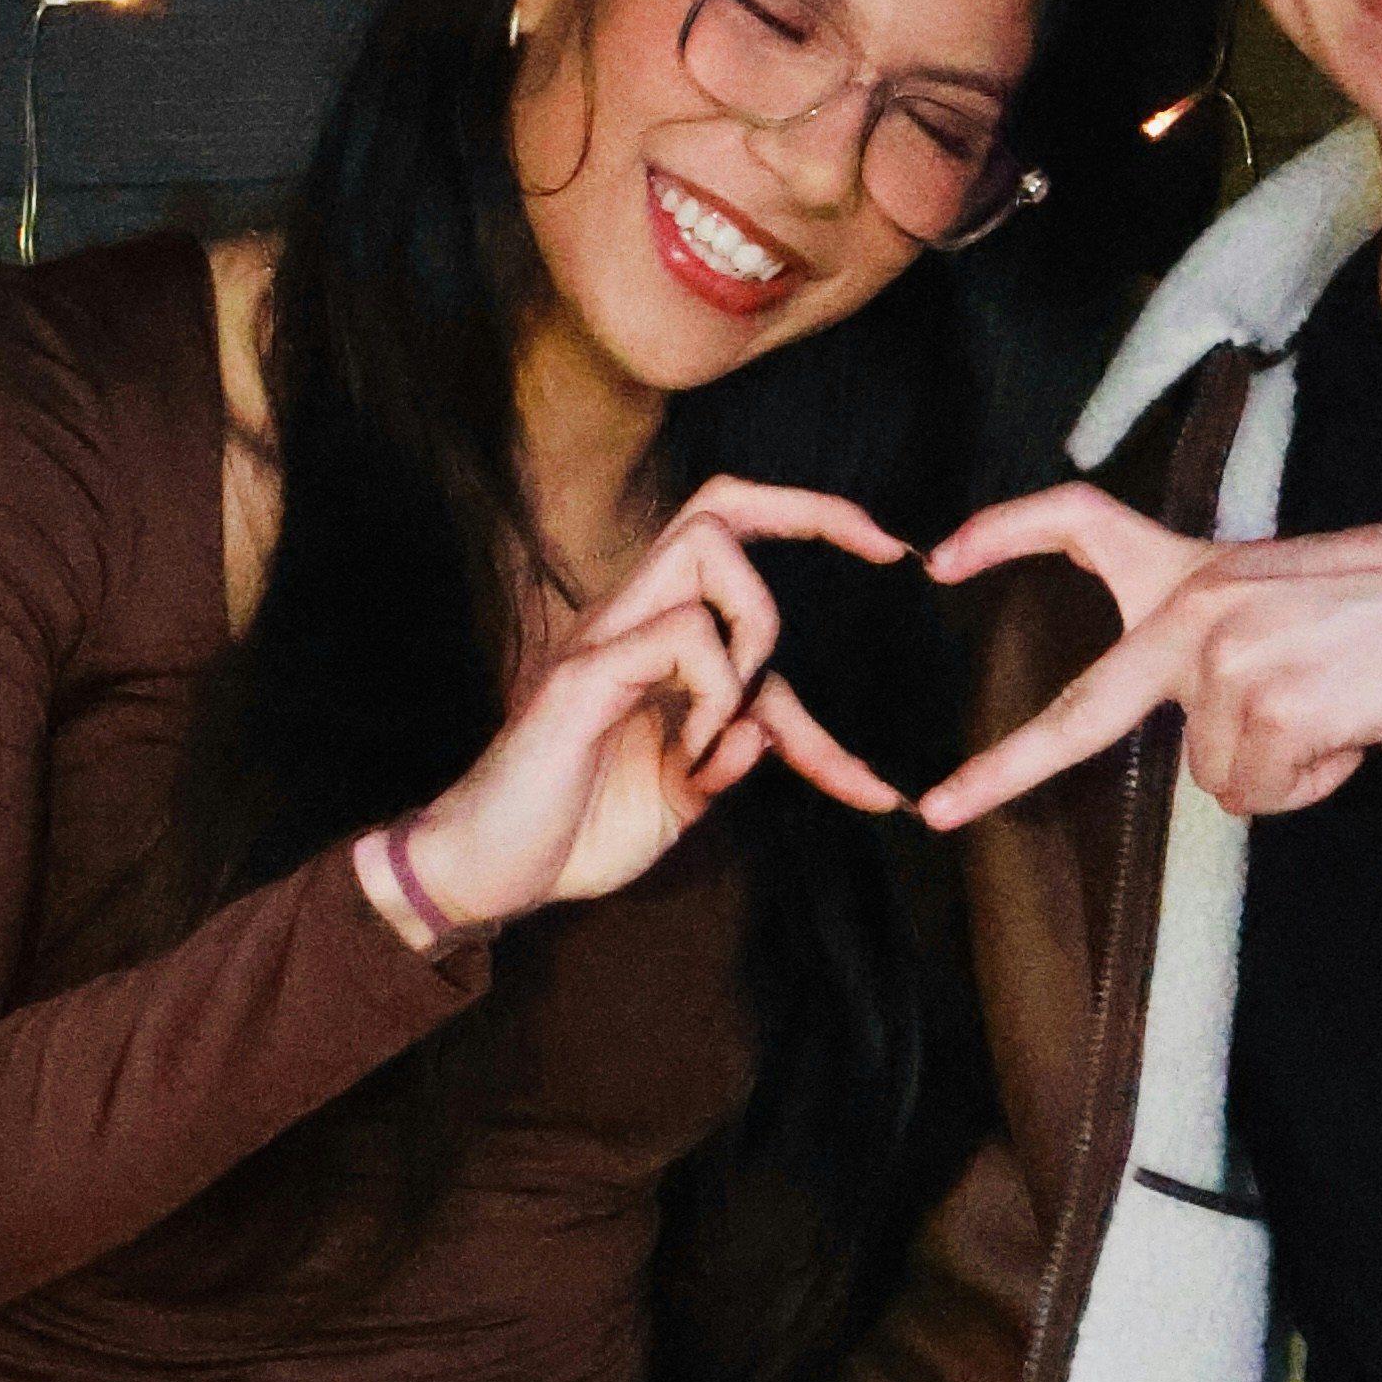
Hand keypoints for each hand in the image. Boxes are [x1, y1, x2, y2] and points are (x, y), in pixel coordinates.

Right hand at [367, 477, 914, 938]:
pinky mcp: (581, 679)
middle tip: (880, 555)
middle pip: (717, 506)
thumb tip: (772, 729)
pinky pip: (677, 638)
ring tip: (730, 725)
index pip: (732, 543)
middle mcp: (626, 619)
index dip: (815, 524)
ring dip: (754, 634)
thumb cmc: (574, 831)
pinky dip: (715, 696)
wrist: (487, 875)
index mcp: (652, 638)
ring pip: (706, 552)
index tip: (894, 548)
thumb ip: (729, 758)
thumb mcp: (681, 798)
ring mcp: (601, 641)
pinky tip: (694, 759)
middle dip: (810, 512)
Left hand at [914, 483, 1381, 828]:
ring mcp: (1228, 661)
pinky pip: (1260, 792)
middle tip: (939, 808)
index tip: (940, 556)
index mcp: (1193, 572)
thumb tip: (1203, 729)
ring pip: (1216, 775)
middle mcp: (1196, 611)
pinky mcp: (1266, 707)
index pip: (1084, 523)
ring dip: (1277, 767)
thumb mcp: (1284, 590)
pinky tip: (1347, 731)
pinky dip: (1309, 781)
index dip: (1007, 532)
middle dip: (1006, 767)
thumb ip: (1219, 634)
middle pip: (1086, 709)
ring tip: (1334, 713)